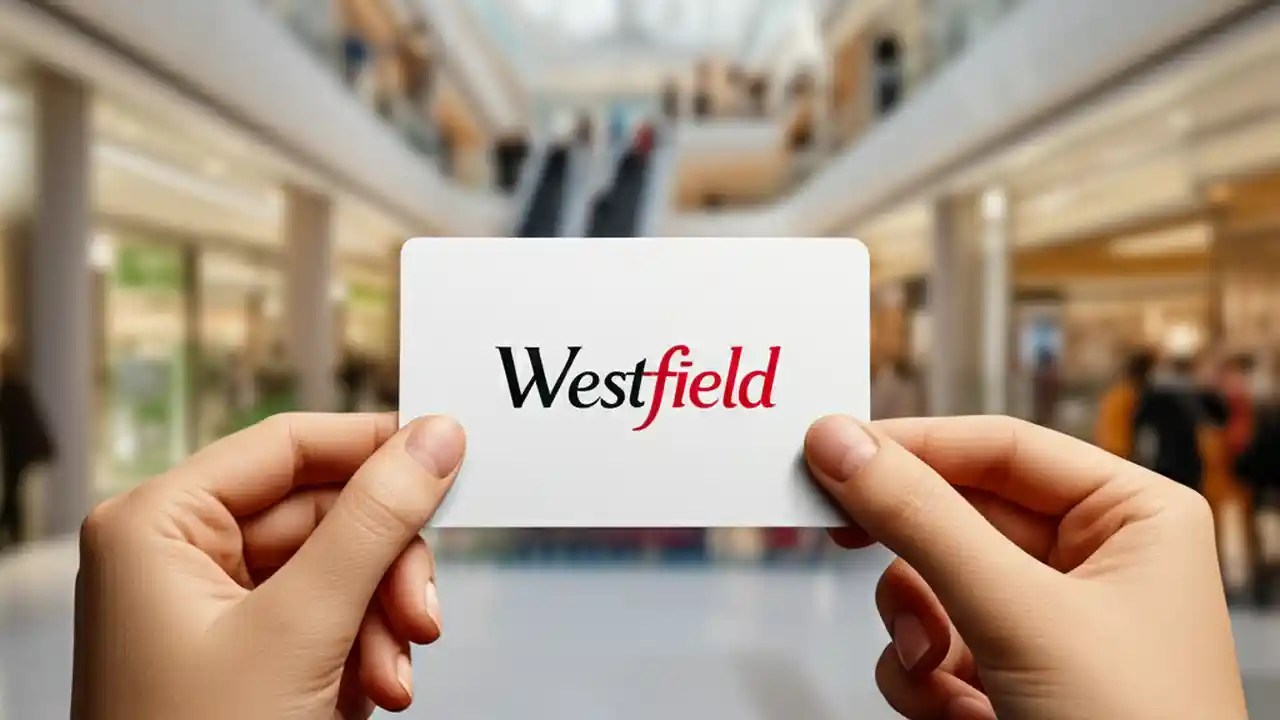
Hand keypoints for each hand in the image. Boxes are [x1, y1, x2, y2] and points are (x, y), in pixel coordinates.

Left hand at [71, 413, 464, 718]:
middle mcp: (180, 556)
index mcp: (160, 525)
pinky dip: (362, 653)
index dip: (373, 448)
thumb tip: (434, 440)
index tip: (448, 457)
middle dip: (383, 572)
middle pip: (325, 516)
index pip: (287, 446)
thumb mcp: (303, 628)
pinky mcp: (243, 656)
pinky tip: (366, 697)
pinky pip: (329, 621)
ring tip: (390, 680)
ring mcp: (212, 609)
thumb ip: (375, 524)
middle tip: (421, 614)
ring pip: (338, 572)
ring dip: (381, 623)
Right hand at [805, 415, 1245, 719]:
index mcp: (1130, 515)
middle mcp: (1091, 559)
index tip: (830, 449)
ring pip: (932, 584)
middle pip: (956, 515)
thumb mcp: (1019, 613)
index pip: (999, 447)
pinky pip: (933, 645)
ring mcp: (1048, 622)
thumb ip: (922, 520)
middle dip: (910, 556)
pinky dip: (923, 680)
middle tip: (835, 531)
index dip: (912, 445)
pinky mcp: (1012, 676)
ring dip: (913, 628)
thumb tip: (839, 444)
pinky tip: (953, 710)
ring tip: (932, 667)